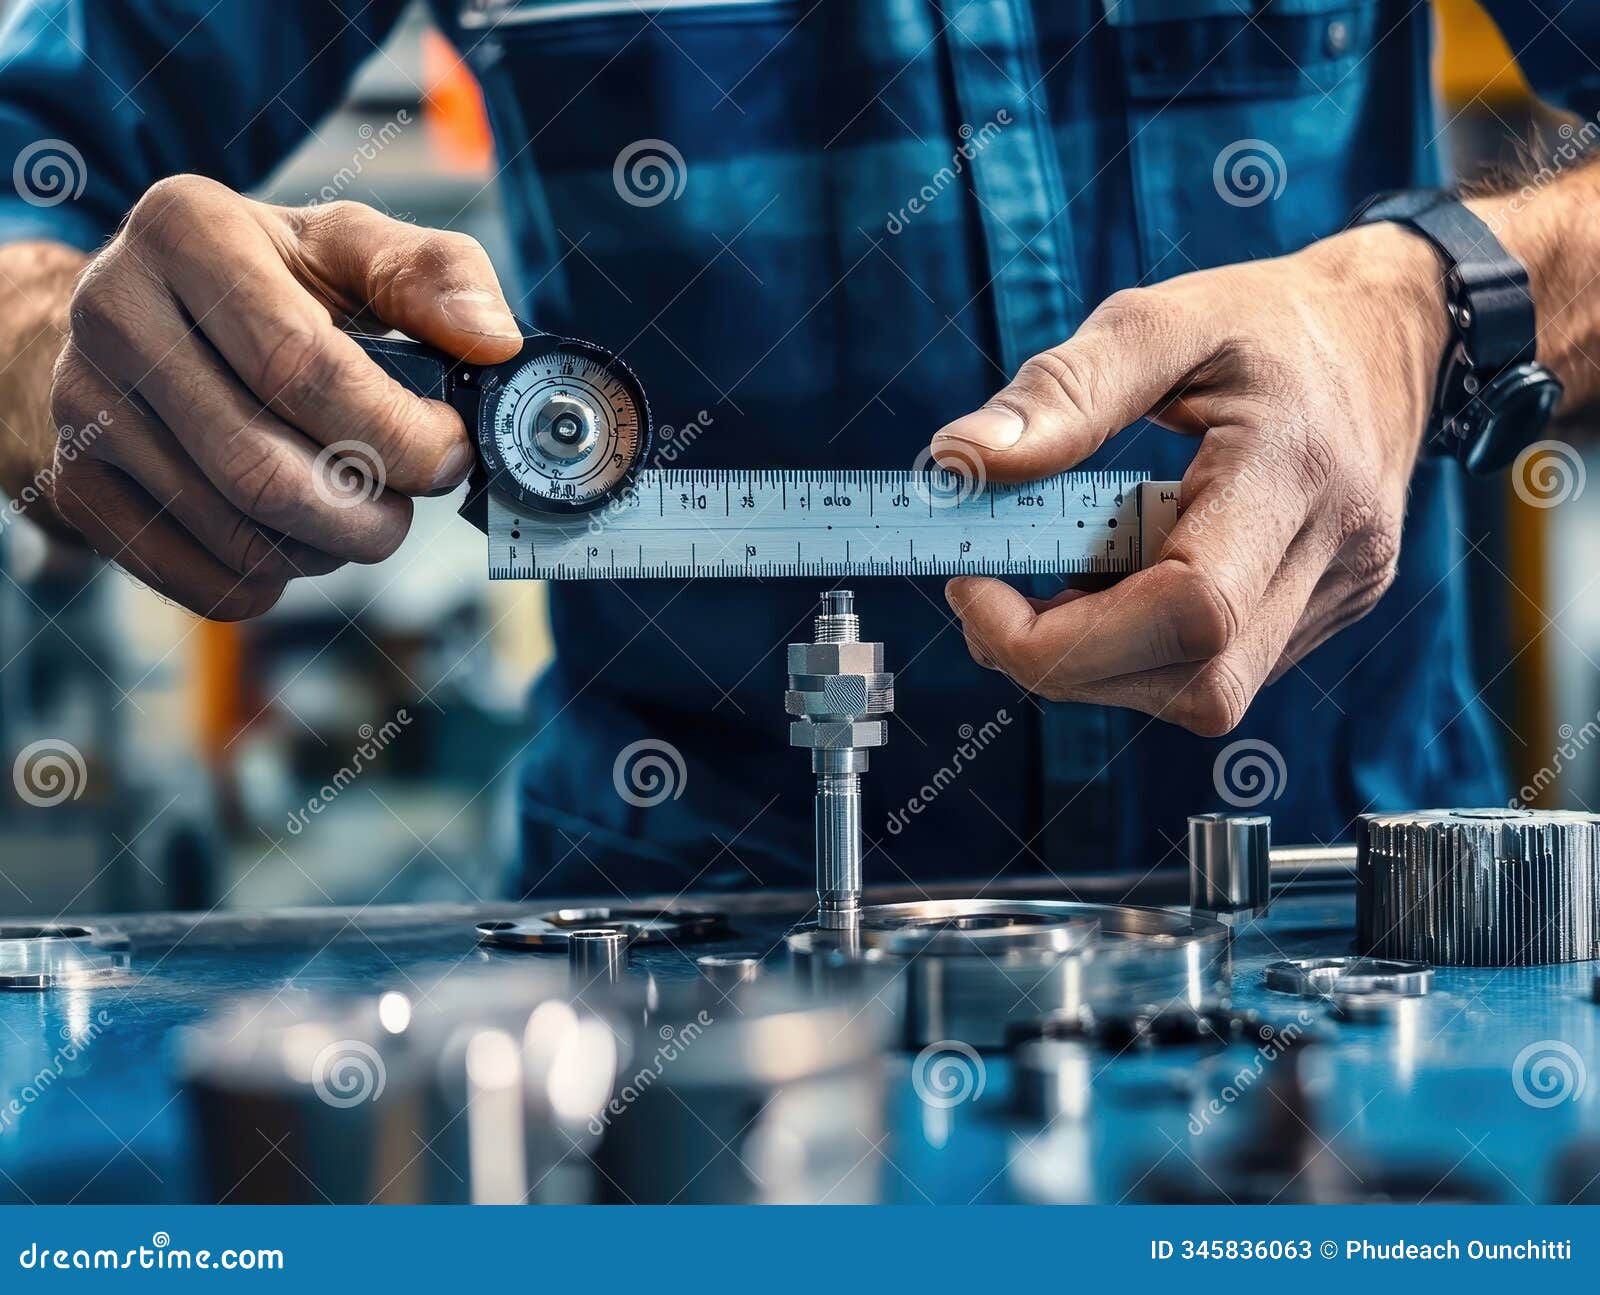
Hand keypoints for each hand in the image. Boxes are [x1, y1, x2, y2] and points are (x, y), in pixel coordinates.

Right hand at [46, 176, 522, 618]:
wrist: (135, 316)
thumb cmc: (269, 283)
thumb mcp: (349, 249)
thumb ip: (434, 276)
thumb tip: (497, 341)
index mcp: (189, 231)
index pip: (303, 368)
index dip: (400, 434)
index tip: (452, 450)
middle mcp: (115, 314)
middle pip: (267, 471)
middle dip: (374, 513)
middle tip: (409, 501)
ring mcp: (84, 407)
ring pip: (240, 538)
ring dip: (332, 550)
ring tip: (356, 510)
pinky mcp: (77, 487)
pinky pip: (206, 582)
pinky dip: (278, 580)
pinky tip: (295, 535)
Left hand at [934, 223, 1448, 735]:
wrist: (1393, 334)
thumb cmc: (1272, 320)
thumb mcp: (1160, 320)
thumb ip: (1061, 392)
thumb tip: (957, 461)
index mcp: (1296, 470)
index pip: (1191, 609)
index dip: (1065, 635)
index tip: (973, 588)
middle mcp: (1334, 556)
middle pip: (1196, 682)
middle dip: (1064, 663)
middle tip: (989, 597)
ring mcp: (1338, 599)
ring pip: (1204, 696)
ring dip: (1098, 664)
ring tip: (1057, 580)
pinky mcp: (1324, 618)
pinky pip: (1218, 673)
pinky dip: (1141, 651)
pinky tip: (1117, 585)